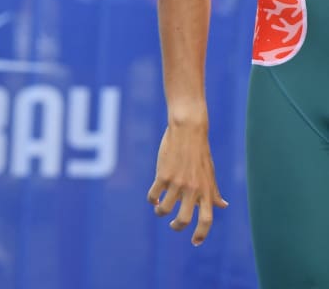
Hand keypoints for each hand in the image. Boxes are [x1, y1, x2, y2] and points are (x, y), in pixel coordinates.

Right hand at [147, 123, 228, 245]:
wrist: (188, 132)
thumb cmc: (200, 153)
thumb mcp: (210, 174)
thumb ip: (214, 192)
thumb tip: (223, 205)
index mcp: (206, 191)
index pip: (207, 219)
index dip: (201, 234)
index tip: (195, 242)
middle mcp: (193, 190)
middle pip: (183, 219)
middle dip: (176, 226)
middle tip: (173, 225)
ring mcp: (177, 183)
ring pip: (165, 209)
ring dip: (160, 212)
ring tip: (159, 210)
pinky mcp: (163, 175)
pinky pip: (154, 195)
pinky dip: (152, 200)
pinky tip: (154, 198)